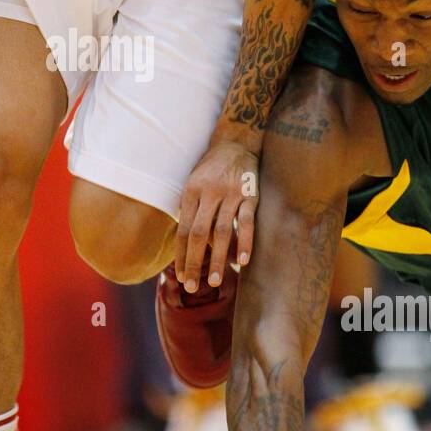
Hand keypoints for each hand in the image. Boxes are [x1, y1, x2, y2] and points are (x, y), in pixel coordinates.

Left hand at [175, 139, 259, 290]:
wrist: (235, 143)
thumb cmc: (211, 169)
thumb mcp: (193, 184)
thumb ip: (189, 210)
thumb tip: (186, 243)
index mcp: (191, 192)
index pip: (183, 231)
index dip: (181, 255)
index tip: (180, 276)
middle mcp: (208, 194)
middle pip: (198, 235)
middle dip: (194, 263)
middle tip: (192, 287)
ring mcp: (230, 194)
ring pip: (221, 232)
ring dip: (218, 260)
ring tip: (215, 282)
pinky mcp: (250, 195)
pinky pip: (246, 222)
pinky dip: (244, 242)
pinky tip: (242, 260)